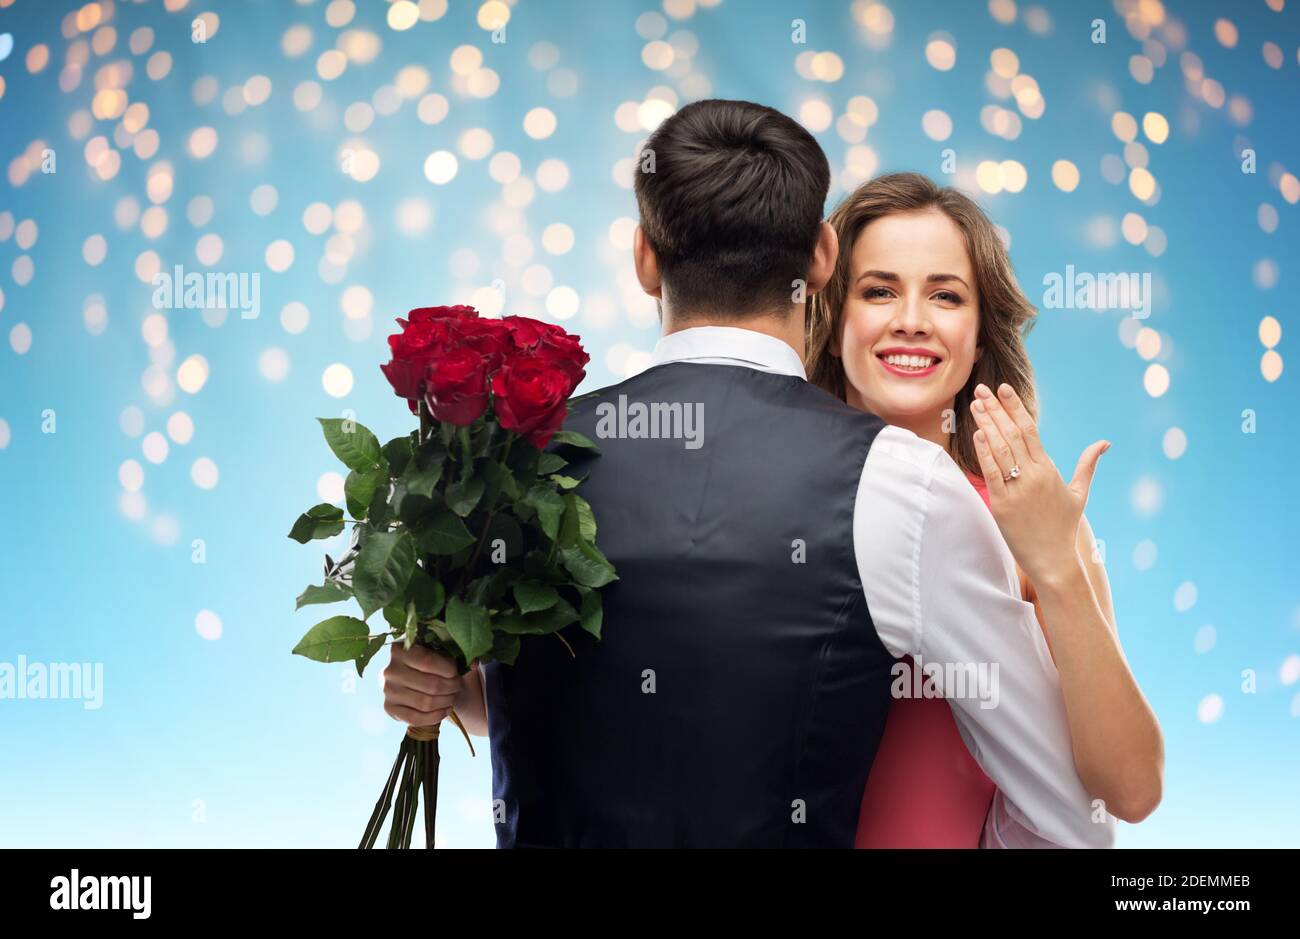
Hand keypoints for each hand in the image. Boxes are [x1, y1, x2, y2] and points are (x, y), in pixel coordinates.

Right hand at [382, 644, 462, 727]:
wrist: (406, 675)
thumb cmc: (426, 659)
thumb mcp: (436, 649)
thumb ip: (455, 651)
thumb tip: (474, 663)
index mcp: (399, 650)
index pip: (428, 662)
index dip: (449, 669)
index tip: (458, 672)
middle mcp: (390, 671)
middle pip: (431, 685)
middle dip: (452, 687)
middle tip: (459, 685)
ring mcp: (388, 691)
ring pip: (425, 703)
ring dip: (446, 701)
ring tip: (453, 696)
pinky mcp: (389, 708)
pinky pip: (416, 718)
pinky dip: (436, 716)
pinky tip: (446, 709)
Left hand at [968, 382, 1108, 584]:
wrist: (1054, 560)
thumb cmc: (1064, 527)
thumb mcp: (1080, 493)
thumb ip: (1088, 465)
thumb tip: (1104, 443)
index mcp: (1049, 470)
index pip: (1030, 430)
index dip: (1015, 407)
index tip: (1003, 389)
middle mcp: (1034, 476)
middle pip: (1012, 434)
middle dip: (996, 409)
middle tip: (981, 389)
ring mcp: (1018, 490)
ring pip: (1000, 449)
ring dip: (987, 424)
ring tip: (976, 405)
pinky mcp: (1002, 505)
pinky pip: (992, 473)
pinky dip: (984, 453)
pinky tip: (977, 435)